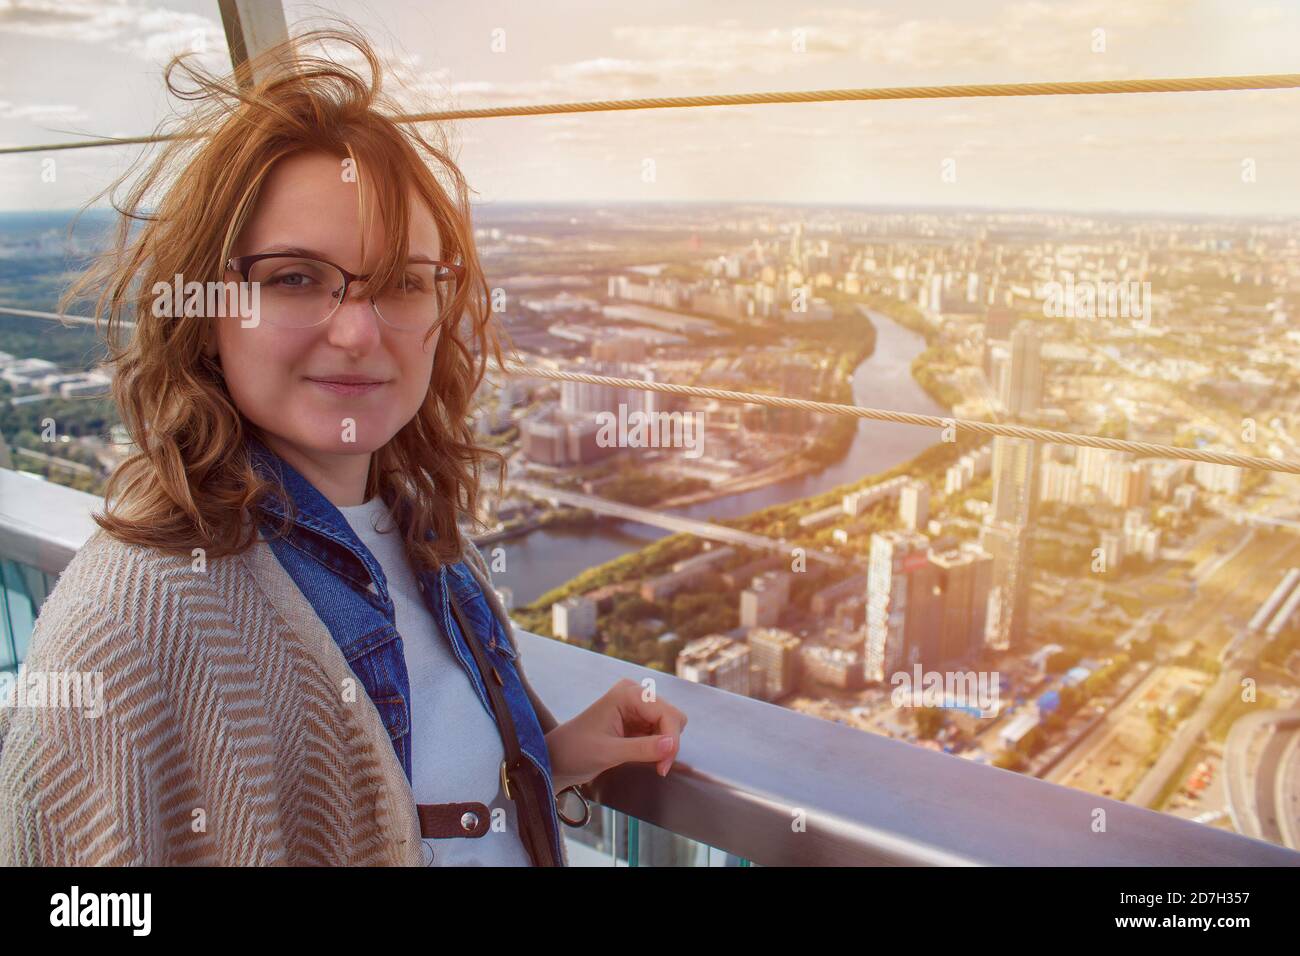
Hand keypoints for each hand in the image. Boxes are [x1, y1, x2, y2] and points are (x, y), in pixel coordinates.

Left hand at [544, 678, 687, 794]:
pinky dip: (659, 747)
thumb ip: (643, 748)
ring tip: (653, 764)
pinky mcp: (636, 722)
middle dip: (670, 742)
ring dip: (666, 746)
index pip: (666, 713)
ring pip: (669, 725)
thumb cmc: (575, 750)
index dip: (671, 739)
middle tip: (659, 767)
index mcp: (628, 693)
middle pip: (672, 716)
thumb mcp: (609, 752)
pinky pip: (660, 732)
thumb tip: (671, 745)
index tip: (664, 765)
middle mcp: (635, 695)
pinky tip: (648, 758)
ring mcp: (636, 708)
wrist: (558, 759)